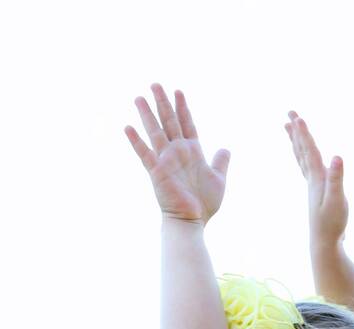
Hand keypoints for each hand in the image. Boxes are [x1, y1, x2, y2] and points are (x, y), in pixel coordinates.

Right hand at [124, 83, 229, 223]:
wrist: (192, 221)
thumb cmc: (205, 204)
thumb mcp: (218, 179)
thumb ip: (220, 162)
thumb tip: (226, 148)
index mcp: (192, 151)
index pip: (186, 123)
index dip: (183, 107)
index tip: (178, 91)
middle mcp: (177, 152)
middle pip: (169, 121)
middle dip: (163, 102)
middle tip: (155, 83)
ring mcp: (166, 160)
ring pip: (155, 132)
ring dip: (147, 115)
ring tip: (139, 97)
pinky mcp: (156, 172)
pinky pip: (145, 154)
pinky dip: (136, 141)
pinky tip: (127, 127)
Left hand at [284, 110, 347, 249]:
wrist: (325, 243)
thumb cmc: (332, 224)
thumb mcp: (337, 200)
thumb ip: (336, 178)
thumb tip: (336, 156)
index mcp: (317, 179)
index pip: (309, 151)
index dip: (304, 133)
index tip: (296, 117)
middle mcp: (312, 180)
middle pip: (301, 150)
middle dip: (296, 131)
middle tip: (290, 113)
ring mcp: (313, 186)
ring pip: (302, 158)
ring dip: (296, 142)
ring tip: (290, 129)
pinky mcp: (316, 193)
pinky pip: (307, 168)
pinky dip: (304, 157)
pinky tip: (305, 156)